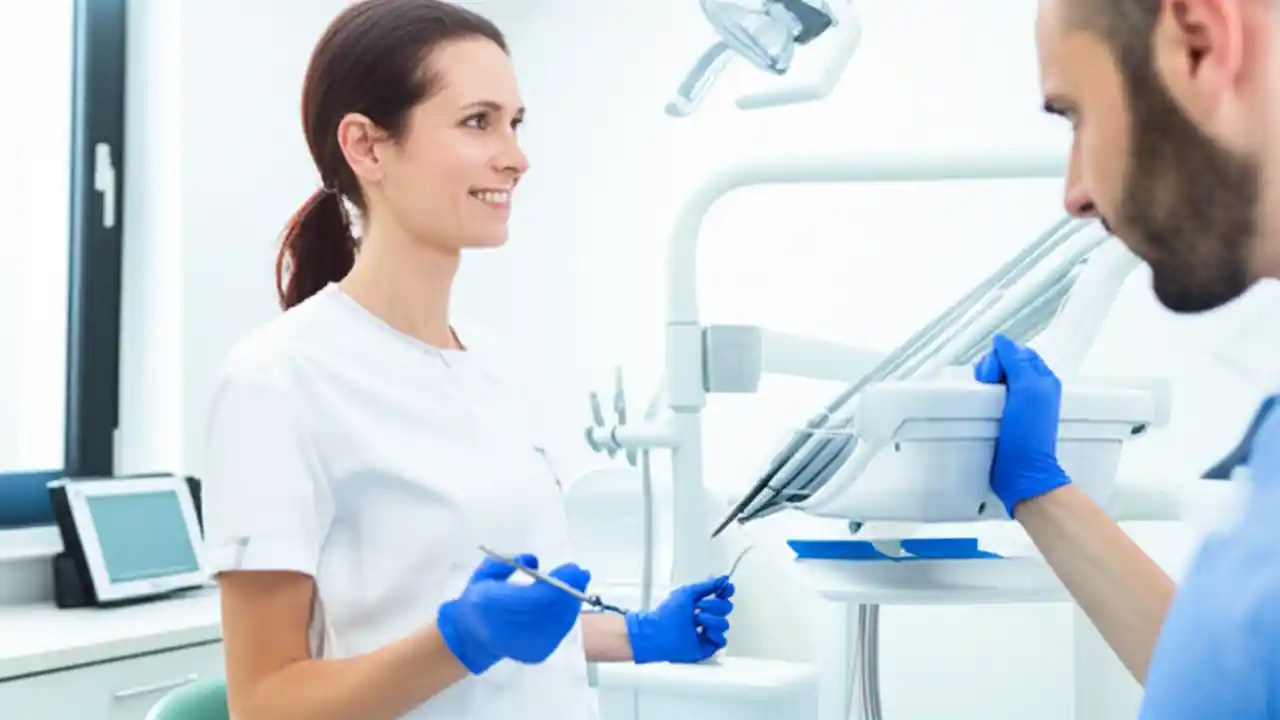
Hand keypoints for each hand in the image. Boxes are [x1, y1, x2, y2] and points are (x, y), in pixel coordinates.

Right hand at [437, 554, 589, 674]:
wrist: (474, 637)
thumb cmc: (482, 599)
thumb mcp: (485, 573)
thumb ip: (504, 563)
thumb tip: (532, 560)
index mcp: (491, 607)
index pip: (534, 598)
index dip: (558, 584)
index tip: (571, 568)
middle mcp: (509, 631)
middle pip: (551, 612)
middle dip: (570, 591)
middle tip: (580, 573)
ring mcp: (525, 647)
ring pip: (559, 623)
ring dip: (572, 602)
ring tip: (578, 583)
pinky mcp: (538, 655)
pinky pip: (559, 632)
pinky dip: (567, 614)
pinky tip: (569, 601)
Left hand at [626, 576, 734, 663]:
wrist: (658, 633)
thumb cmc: (666, 614)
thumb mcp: (687, 592)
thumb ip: (707, 585)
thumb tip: (721, 579)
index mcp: (700, 604)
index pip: (721, 596)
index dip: (725, 591)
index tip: (725, 589)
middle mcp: (705, 617)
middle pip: (726, 608)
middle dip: (714, 606)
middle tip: (700, 607)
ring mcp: (706, 632)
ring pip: (724, 624)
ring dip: (712, 620)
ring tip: (697, 621)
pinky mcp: (706, 647)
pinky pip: (722, 641)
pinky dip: (715, 635)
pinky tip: (704, 633)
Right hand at [974, 333, 1071, 517]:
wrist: (1021, 471)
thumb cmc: (1029, 434)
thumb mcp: (1027, 389)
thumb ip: (1016, 361)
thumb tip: (1003, 341)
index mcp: (1042, 379)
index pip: (1016, 353)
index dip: (1001, 357)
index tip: (994, 372)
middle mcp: (1030, 391)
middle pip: (1002, 365)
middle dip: (989, 371)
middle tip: (988, 387)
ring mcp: (1016, 406)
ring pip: (992, 382)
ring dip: (983, 387)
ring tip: (983, 402)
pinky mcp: (1002, 420)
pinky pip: (987, 400)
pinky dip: (980, 401)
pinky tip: (979, 410)